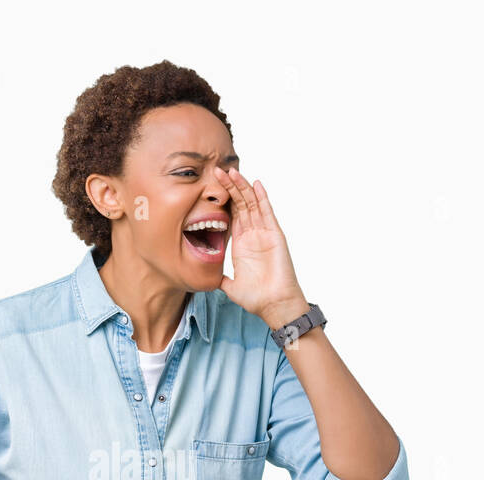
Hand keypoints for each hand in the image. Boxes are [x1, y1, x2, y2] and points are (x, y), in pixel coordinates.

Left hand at [212, 165, 307, 327]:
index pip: (230, 215)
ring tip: (231, 171)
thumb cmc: (256, 298)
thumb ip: (221, 278)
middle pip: (240, 204)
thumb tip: (208, 279)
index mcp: (241, 244)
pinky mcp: (275, 235)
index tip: (210, 186)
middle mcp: (253, 235)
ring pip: (252, 204)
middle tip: (216, 170)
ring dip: (242, 187)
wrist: (273, 304)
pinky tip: (256, 184)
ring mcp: (264, 233)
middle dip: (229, 187)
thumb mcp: (231, 286)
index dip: (222, 200)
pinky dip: (262, 197)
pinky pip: (267, 212)